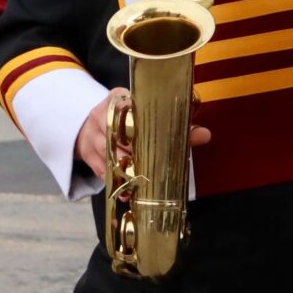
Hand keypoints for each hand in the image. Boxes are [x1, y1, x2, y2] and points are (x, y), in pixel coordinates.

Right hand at [73, 89, 210, 180]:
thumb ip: (177, 125)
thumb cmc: (128, 122)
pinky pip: (101, 170)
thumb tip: (205, 134)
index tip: (153, 136)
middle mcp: (101, 114)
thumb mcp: (147, 117)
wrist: (92, 127)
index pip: (127, 105)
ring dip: (125, 169)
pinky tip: (128, 193)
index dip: (140, 122)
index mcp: (118, 98)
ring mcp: (92, 135)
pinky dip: (116, 183)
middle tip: (150, 164)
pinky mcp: (88, 155)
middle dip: (134, 150)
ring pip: (108, 153)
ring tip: (140, 182)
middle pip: (116, 132)